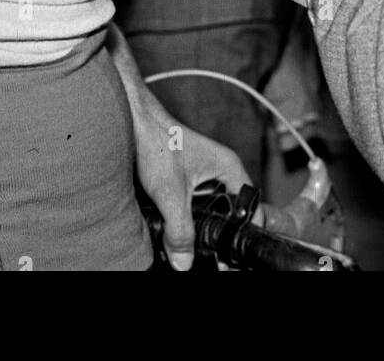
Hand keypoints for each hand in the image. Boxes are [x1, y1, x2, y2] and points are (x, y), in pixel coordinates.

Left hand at [132, 107, 251, 271]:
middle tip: (213, 254)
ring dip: (203, 226)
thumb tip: (184, 263)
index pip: (251, 207)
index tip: (233, 255)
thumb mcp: (170, 193)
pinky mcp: (188, 178)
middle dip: (221, 233)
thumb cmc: (157, 140)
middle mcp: (221, 170)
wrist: (132, 120)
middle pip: (232, 212)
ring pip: (213, 210)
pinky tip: (178, 229)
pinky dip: (189, 219)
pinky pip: (197, 204)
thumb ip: (180, 230)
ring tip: (196, 244)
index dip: (245, 232)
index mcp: (229, 168)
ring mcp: (205, 174)